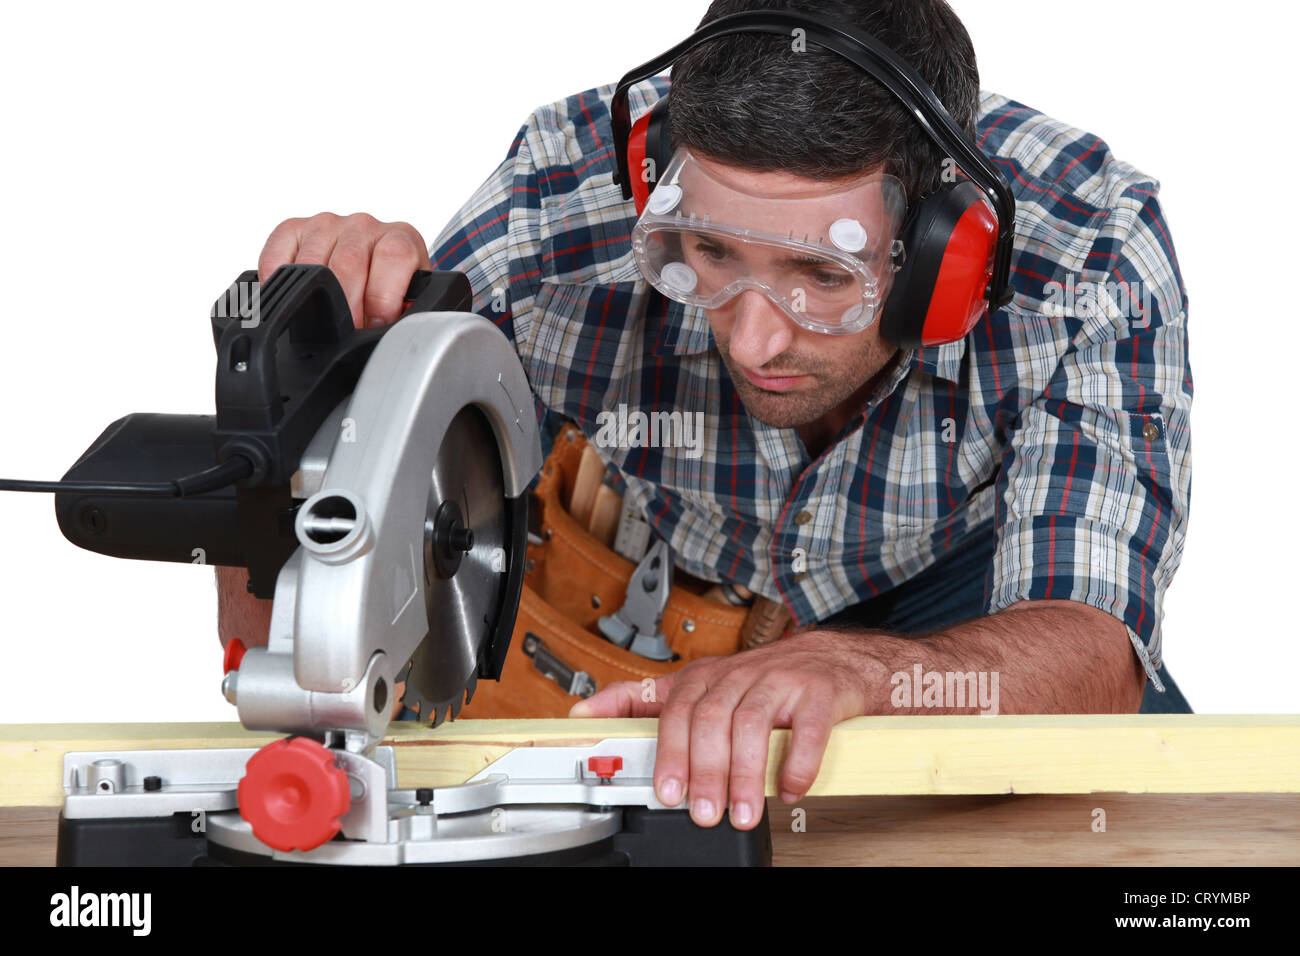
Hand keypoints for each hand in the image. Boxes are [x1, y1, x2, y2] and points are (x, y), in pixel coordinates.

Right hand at [259, 212, 430, 328]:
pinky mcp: (293, 230)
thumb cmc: (391, 293)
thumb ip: (407, 314)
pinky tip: (297, 300)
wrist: (373, 274)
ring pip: (311, 265)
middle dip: (346, 310)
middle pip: (347, 266)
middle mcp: (364, 226)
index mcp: (401, 238)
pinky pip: (276, 257)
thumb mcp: (409, 304)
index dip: (382, 297)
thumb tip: (397, 333)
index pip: (393, 256)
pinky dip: (277, 284)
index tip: (375, 324)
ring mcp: (326, 225)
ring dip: (315, 301)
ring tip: (325, 319)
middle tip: (348, 331)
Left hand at [569, 631, 876, 829]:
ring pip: (753, 724)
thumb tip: (585, 711)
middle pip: (712, 720)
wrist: (831, 659)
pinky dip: (798, 763)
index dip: (669, 752)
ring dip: (746, 774)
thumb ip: (644, 699)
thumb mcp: (699, 683)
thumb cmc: (762, 678)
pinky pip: (807, 728)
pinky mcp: (819, 693)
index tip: (665, 791)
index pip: (678, 710)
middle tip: (704, 812)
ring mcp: (780, 681)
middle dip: (705, 771)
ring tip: (743, 813)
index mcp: (707, 676)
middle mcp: (740, 674)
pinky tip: (789, 789)